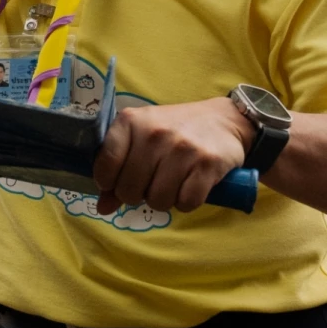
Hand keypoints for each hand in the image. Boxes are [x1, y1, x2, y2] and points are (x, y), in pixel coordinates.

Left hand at [93, 97, 250, 214]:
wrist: (223, 119)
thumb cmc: (174, 130)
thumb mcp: (141, 138)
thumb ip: (118, 169)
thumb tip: (103, 208)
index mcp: (131, 121)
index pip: (106, 165)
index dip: (108, 183)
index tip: (117, 183)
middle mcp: (154, 133)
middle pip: (130, 190)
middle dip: (138, 195)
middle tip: (151, 183)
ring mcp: (182, 148)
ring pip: (158, 200)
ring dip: (164, 200)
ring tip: (172, 183)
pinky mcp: (207, 163)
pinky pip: (186, 203)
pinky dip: (187, 202)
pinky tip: (190, 185)